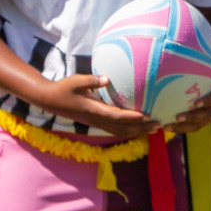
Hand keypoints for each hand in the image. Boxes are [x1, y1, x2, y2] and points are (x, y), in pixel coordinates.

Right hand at [37, 73, 157, 139]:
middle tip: (159, 124)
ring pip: (121, 132)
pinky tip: (140, 127)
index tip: (147, 115)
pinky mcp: (97, 122)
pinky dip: (130, 130)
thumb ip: (91, 80)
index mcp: (93, 110)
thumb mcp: (76, 81)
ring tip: (155, 128)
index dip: (132, 117)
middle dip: (141, 128)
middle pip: (123, 129)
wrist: (51, 101)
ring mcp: (97, 123)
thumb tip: (107, 78)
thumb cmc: (64, 88)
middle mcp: (97, 119)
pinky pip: (116, 130)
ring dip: (138, 131)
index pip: (116, 116)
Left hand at [167, 59, 210, 133]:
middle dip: (191, 118)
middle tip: (177, 117)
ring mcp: (210, 115)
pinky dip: (178, 128)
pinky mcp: (203, 119)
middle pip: (204, 117)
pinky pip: (190, 126)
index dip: (207, 102)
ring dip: (181, 128)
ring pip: (196, 125)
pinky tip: (163, 125)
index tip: (196, 103)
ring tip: (165, 126)